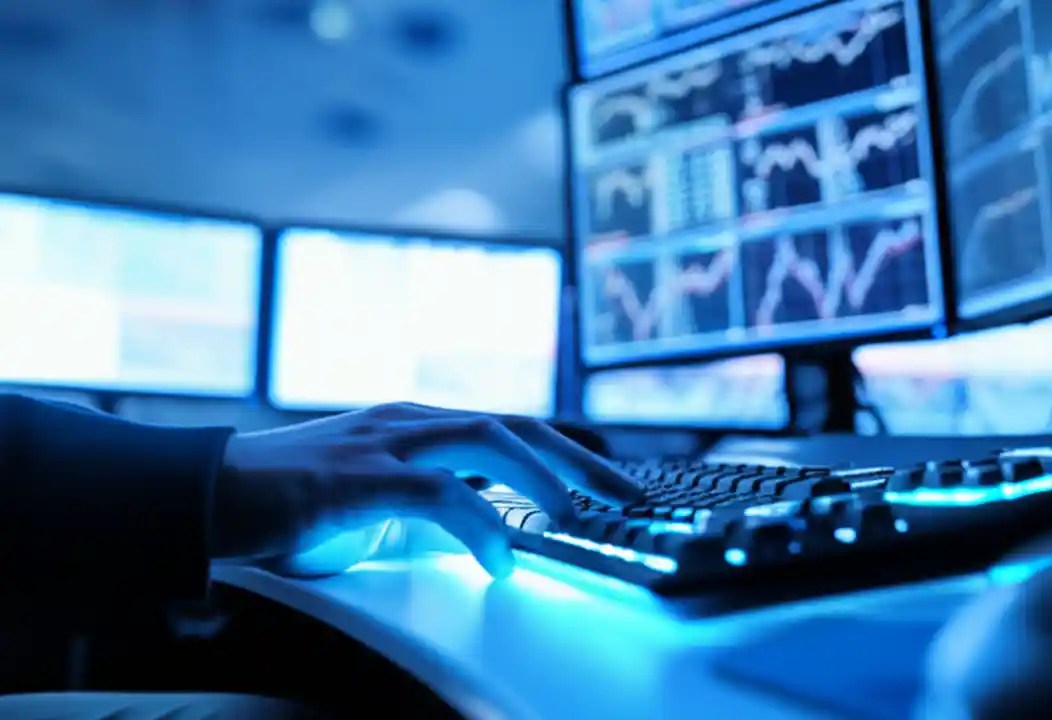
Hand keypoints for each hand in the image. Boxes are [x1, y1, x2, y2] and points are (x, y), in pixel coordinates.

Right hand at [213, 403, 643, 576]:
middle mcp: (410, 420)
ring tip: (577, 515)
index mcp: (417, 423)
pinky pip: (438, 492)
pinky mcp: (358, 477)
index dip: (566, 449)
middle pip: (516, 424)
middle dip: (578, 457)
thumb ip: (433, 511)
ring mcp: (385, 442)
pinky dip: (480, 523)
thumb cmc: (291, 501)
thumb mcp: (379, 504)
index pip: (510, 427)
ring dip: (542, 476)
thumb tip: (489, 536)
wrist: (205, 495)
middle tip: (624, 492)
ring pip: (487, 439)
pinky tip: (502, 557)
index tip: (609, 479)